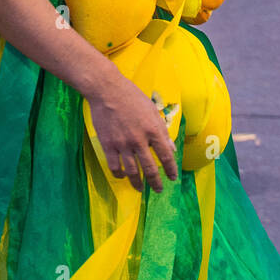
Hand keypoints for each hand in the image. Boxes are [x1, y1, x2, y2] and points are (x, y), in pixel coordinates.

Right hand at [88, 71, 177, 192]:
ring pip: (132, 171)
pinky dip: (119, 174)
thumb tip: (171, 148)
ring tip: (141, 189)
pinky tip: (123, 176)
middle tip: (159, 189)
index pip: (166, 156)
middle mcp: (139, 140)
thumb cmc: (131, 97)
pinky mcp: (108, 145)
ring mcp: (122, 144)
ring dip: (138, 183)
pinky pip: (114, 166)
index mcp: (153, 130)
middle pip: (150, 168)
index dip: (171, 169)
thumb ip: (162, 131)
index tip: (173, 178)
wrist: (106, 90)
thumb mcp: (152, 110)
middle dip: (156, 182)